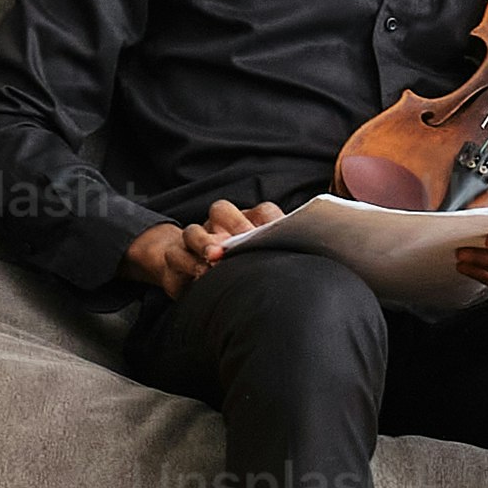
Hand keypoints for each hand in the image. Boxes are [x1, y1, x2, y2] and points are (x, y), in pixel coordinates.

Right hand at [127, 200, 291, 299]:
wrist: (194, 276)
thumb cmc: (240, 271)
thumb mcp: (263, 260)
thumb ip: (280, 253)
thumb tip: (312, 254)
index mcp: (248, 223)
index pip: (263, 212)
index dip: (272, 221)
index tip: (281, 234)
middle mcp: (220, 227)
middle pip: (222, 211)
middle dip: (234, 224)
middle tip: (244, 240)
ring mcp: (196, 240)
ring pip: (194, 230)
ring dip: (203, 242)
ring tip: (213, 258)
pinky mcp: (176, 257)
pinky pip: (175, 254)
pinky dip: (187, 263)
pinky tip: (201, 275)